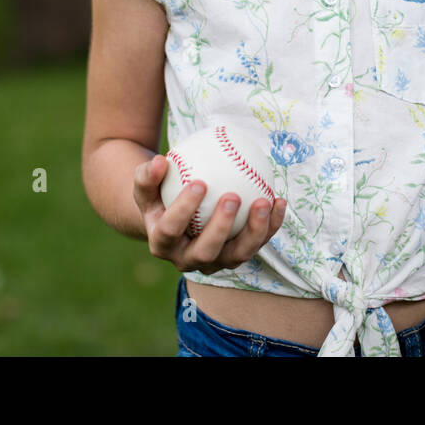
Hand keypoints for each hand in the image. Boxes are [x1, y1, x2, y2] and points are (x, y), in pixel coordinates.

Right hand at [133, 154, 286, 274]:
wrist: (173, 218)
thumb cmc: (159, 195)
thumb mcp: (146, 185)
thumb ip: (147, 175)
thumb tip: (160, 161)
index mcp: (161, 244)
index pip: (170, 231)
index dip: (183, 210)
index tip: (198, 183)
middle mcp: (187, 259)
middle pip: (205, 251)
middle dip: (221, 227)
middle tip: (232, 196)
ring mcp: (214, 262)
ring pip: (237, 255)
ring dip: (253, 230)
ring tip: (263, 201)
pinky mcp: (236, 257)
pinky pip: (257, 243)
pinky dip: (270, 225)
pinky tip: (279, 201)